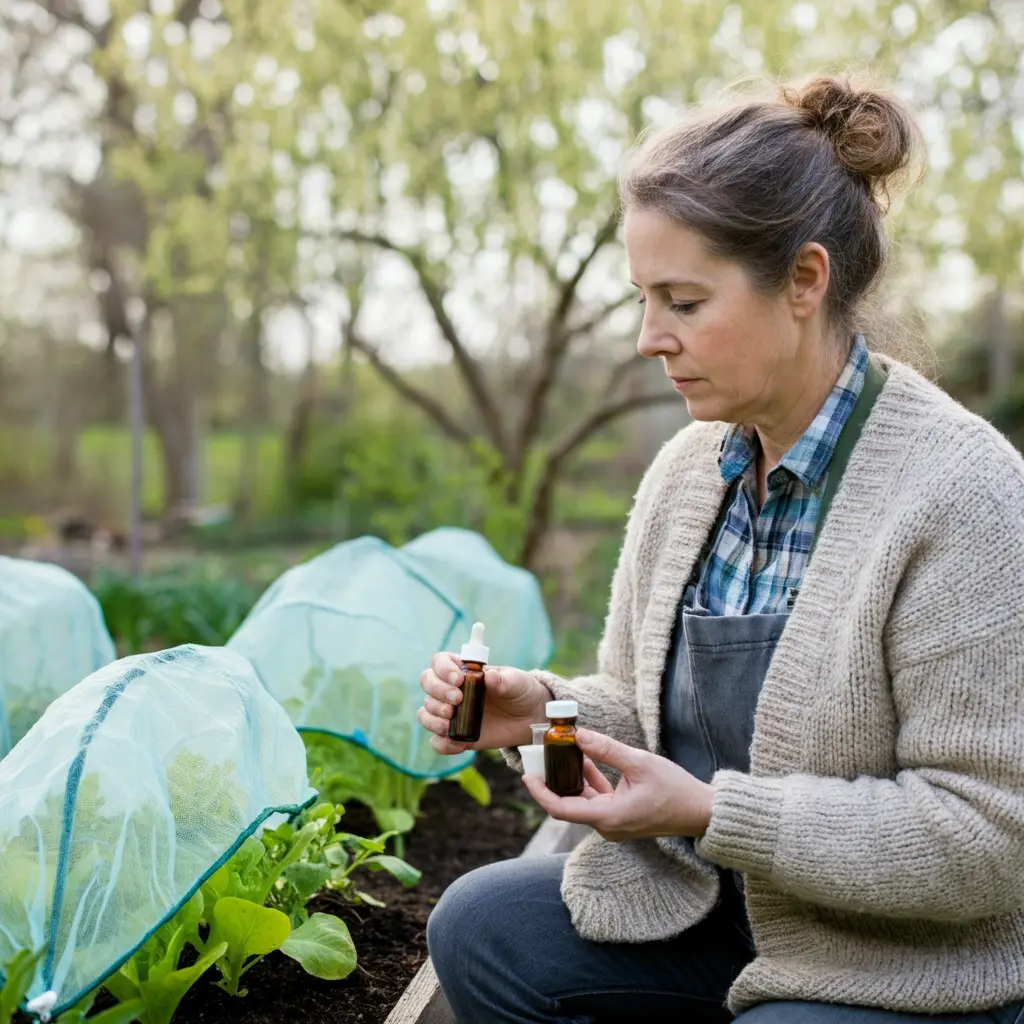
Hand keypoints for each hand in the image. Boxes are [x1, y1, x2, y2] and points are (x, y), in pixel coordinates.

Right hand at [417, 652, 551, 755]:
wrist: (530, 717)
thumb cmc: (520, 691)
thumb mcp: (517, 681)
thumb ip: (503, 679)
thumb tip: (489, 677)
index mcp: (463, 670)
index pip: (439, 662)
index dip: (443, 669)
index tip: (459, 679)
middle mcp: (452, 689)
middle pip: (427, 683)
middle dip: (437, 692)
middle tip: (457, 701)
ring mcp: (451, 713)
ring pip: (425, 712)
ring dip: (432, 717)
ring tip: (449, 722)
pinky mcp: (456, 735)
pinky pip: (437, 741)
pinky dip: (441, 744)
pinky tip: (458, 745)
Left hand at [523, 728, 714, 840]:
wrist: (701, 812)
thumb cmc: (675, 789)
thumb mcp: (639, 762)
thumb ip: (606, 749)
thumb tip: (578, 733)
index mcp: (608, 817)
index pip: (561, 809)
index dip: (540, 792)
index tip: (527, 775)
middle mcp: (606, 826)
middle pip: (568, 804)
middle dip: (553, 780)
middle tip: (542, 755)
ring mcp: (613, 824)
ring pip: (582, 801)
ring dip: (571, 778)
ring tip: (561, 751)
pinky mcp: (620, 818)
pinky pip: (596, 801)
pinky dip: (588, 782)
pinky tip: (585, 760)